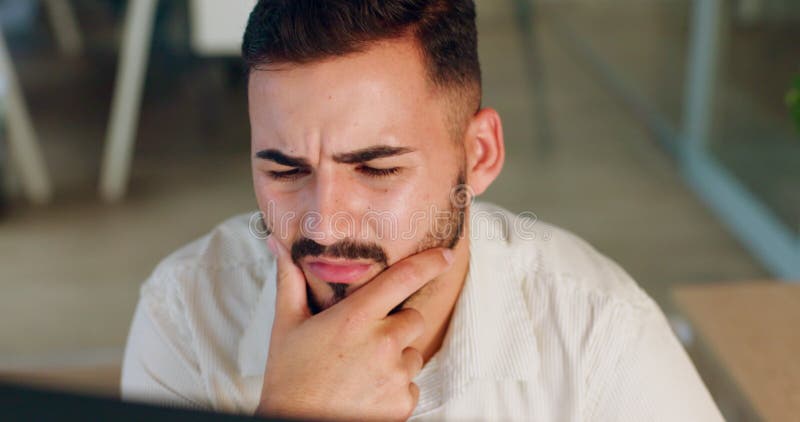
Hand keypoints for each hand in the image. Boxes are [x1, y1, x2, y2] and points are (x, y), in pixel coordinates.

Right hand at [254, 237, 453, 420]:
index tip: (446, 255)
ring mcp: (395, 375)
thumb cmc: (288, 378)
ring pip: (412, 353)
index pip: (404, 278)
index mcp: (356, 318)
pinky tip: (366, 391)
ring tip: (360, 371)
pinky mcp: (403, 403)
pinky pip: (411, 385)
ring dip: (395, 358)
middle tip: (365, 341)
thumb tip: (280, 246)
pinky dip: (394, 388)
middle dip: (396, 324)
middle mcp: (382, 343)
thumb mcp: (286, 325)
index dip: (430, 262)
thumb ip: (290, 282)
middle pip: (413, 318)